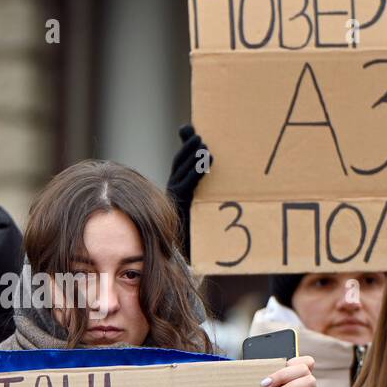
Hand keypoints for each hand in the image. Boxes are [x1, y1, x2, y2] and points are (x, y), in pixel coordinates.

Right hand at [168, 125, 208, 257]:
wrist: (187, 256)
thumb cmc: (197, 233)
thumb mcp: (203, 209)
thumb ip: (204, 191)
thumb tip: (212, 176)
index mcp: (177, 188)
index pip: (180, 162)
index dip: (185, 146)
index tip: (191, 130)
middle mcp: (173, 191)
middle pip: (179, 163)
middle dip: (189, 148)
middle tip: (200, 136)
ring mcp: (175, 198)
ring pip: (182, 172)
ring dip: (194, 156)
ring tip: (205, 145)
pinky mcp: (180, 206)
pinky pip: (187, 185)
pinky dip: (196, 172)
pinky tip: (206, 163)